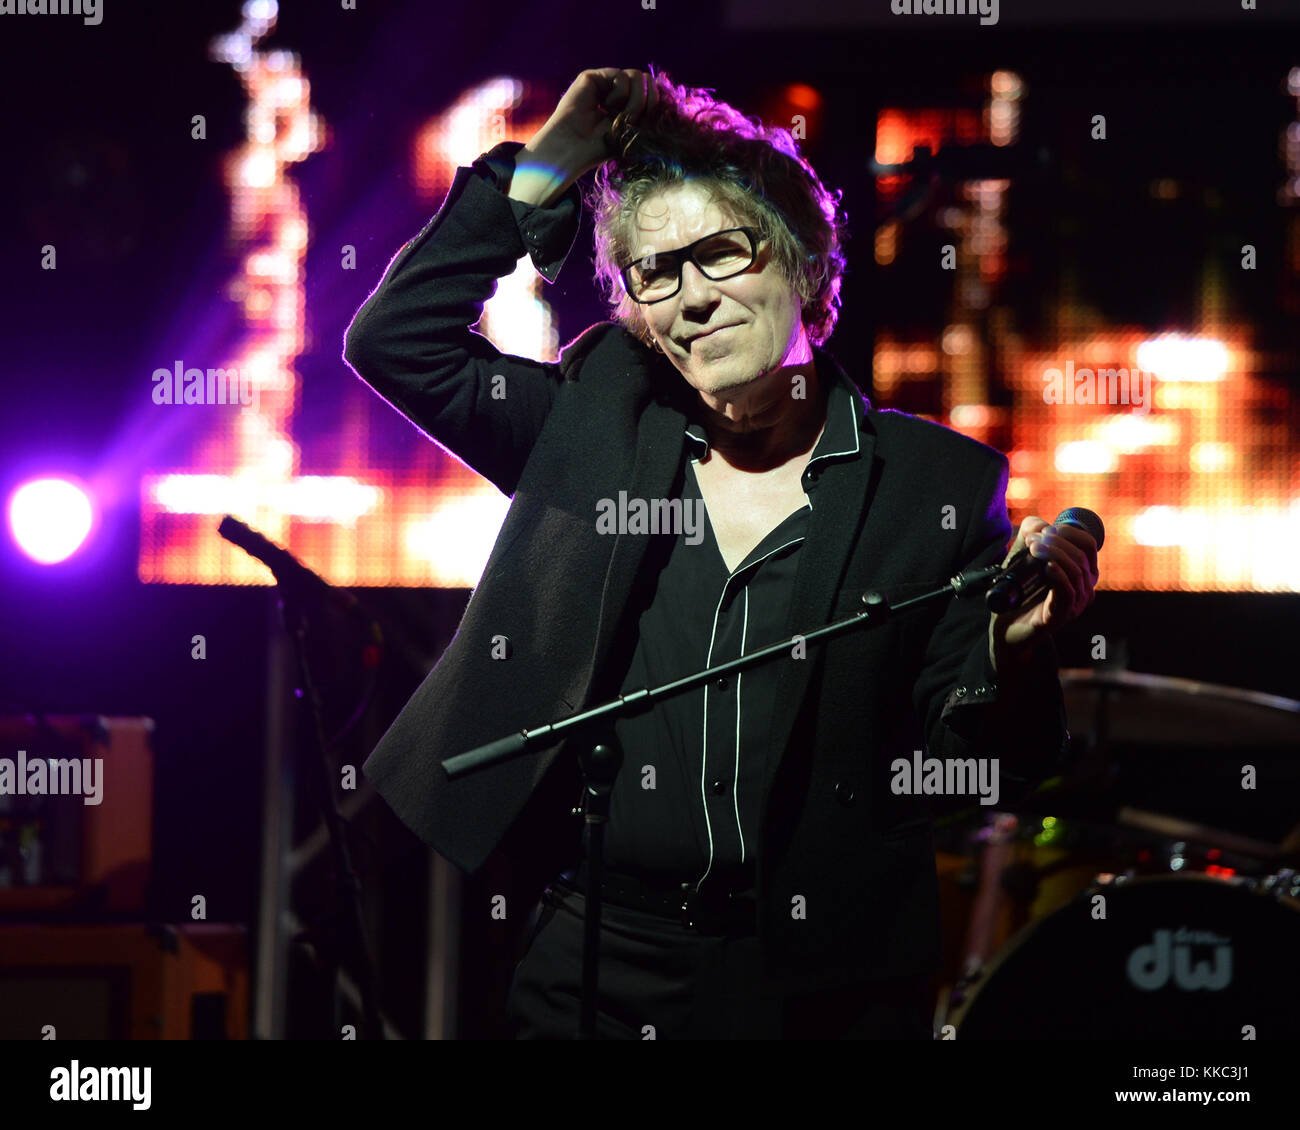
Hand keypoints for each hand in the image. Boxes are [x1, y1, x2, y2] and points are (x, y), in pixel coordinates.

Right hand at [526, 68, 658, 180]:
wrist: (574, 148)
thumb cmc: (601, 147)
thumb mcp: (633, 132)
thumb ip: (649, 112)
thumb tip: (668, 96)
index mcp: (627, 106)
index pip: (653, 93)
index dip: (657, 104)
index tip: (648, 123)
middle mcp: (617, 93)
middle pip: (648, 81)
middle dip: (648, 101)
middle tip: (634, 120)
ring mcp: (605, 83)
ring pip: (639, 76)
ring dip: (635, 100)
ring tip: (620, 115)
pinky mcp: (593, 77)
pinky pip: (622, 75)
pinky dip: (620, 94)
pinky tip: (606, 106)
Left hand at [989, 515, 1099, 666]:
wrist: (1006, 626)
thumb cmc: (1019, 591)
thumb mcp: (1023, 557)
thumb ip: (1031, 535)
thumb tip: (1039, 525)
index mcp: (1081, 571)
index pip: (1088, 544)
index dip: (1069, 531)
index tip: (1046, 529)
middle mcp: (1084, 587)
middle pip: (1081, 556)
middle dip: (1056, 542)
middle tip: (1032, 540)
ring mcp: (1074, 603)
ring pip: (1075, 572)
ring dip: (1054, 554)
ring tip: (1033, 548)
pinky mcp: (1060, 616)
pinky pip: (1068, 593)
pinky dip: (1059, 576)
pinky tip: (1047, 567)